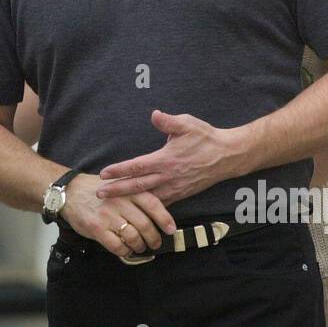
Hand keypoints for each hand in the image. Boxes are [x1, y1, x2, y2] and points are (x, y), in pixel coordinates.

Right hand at [58, 173, 175, 257]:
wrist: (71, 192)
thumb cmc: (99, 191)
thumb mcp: (120, 187)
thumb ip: (137, 198)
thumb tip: (158, 216)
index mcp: (128, 191)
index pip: (154, 205)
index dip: (165, 220)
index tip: (171, 230)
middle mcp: (119, 202)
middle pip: (145, 225)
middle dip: (154, 239)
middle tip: (155, 243)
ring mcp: (108, 215)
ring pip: (133, 237)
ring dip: (139, 246)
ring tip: (139, 247)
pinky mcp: (96, 228)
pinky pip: (117, 246)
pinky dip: (125, 251)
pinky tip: (125, 250)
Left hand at [97, 110, 250, 203]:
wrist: (228, 156)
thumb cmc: (206, 137)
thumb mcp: (188, 123)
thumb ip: (169, 121)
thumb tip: (154, 114)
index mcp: (166, 159)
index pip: (137, 166)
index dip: (119, 170)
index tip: (104, 174)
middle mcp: (168, 176)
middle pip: (137, 186)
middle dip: (117, 191)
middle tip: (100, 194)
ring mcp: (175, 187)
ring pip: (148, 198)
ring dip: (130, 201)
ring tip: (113, 205)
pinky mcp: (182, 193)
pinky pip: (162, 203)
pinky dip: (148, 208)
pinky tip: (138, 211)